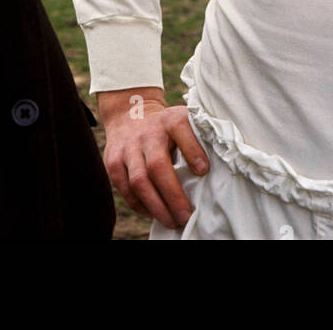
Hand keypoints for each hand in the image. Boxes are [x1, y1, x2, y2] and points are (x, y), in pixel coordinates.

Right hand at [97, 87, 210, 228]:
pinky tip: (152, 213)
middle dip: (172, 195)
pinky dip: (139, 205)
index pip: (182, 130)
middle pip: (157, 166)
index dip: (193, 150)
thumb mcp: (183, 122)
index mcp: (170, 120)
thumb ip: (199, 139)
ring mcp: (128, 147)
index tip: (203, 171)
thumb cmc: (167, 127)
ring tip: (171, 221)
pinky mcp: (113, 160)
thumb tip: (220, 170)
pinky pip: (125, 189)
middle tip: (186, 216)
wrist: (130, 111)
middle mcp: (148, 133)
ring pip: (139, 181)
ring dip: (156, 206)